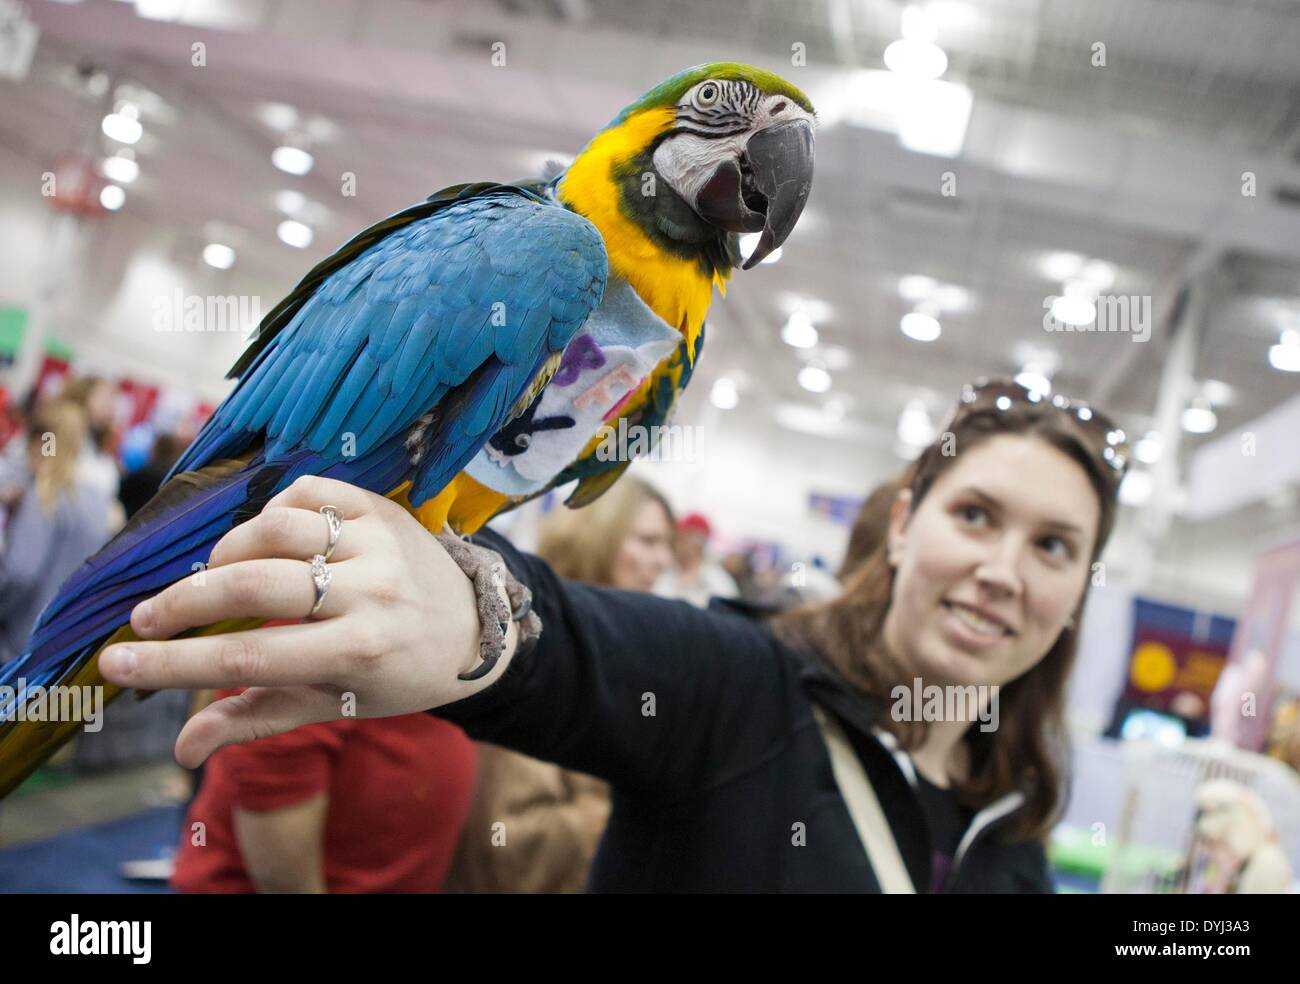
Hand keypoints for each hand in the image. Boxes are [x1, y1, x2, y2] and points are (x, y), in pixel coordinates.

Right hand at [99, 476, 516, 767]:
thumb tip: (182, 749)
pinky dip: (271, 511)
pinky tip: (264, 538)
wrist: (477, 628)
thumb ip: (257, 718)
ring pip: (275, 529)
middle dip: (184, 602)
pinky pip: (306, 492)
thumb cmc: (399, 675)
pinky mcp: (381, 507)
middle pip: (254, 585)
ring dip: (228, 552)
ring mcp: (378, 544)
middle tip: (147, 618)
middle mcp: (371, 594)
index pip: (249, 658)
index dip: (175, 663)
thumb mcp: (337, 705)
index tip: (118, 662)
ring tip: (215, 578)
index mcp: (359, 653)